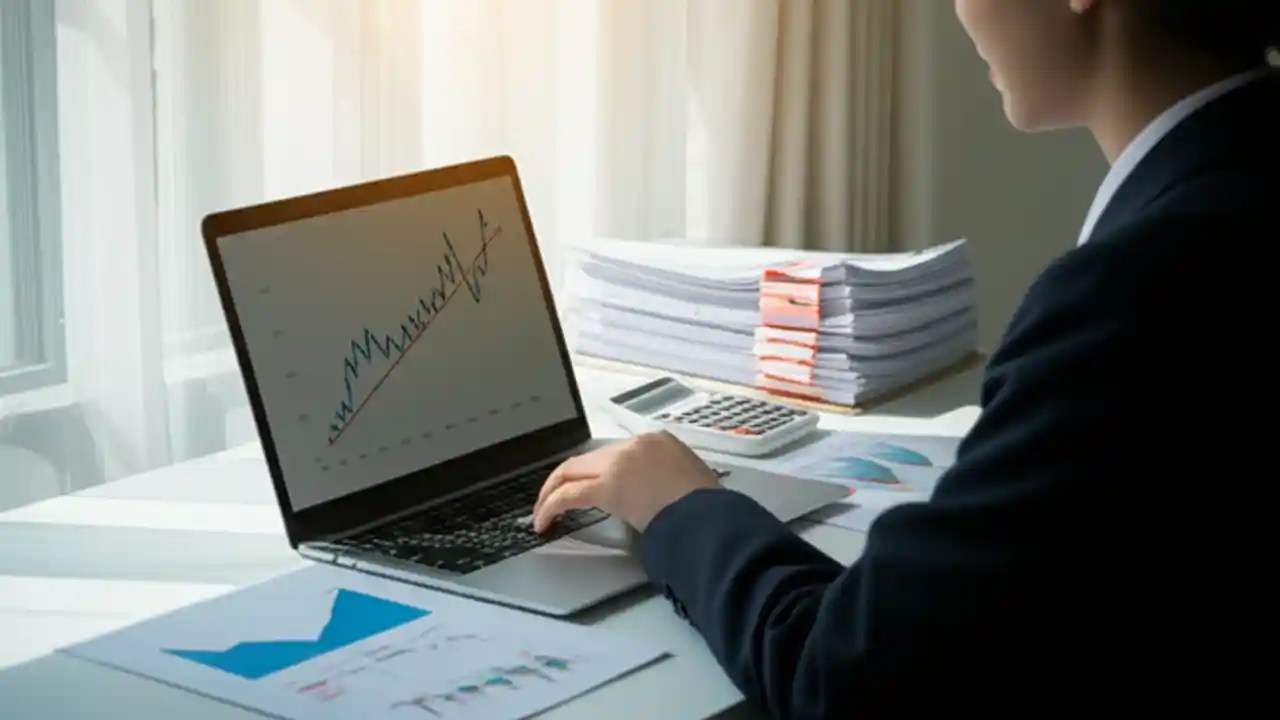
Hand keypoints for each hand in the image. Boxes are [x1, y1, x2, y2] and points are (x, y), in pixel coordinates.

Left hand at [532, 431, 720, 533]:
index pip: (613, 453)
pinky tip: (544, 521)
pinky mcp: (607, 487)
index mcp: (656, 440)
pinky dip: (551, 507)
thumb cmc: (706, 507)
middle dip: (563, 478)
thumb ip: (666, 478)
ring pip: (571, 472)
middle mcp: (634, 446)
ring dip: (551, 492)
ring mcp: (619, 463)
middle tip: (550, 496)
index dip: (594, 472)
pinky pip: (569, 495)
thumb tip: (654, 496)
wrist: (708, 516)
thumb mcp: (689, 479)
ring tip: (542, 512)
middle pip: (586, 459)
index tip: (587, 485)